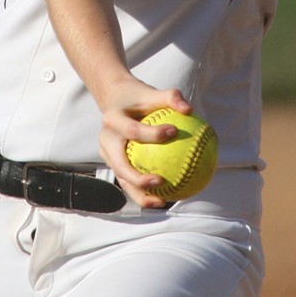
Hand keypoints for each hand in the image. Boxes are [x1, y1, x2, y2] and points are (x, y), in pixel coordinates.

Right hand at [95, 80, 192, 208]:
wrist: (116, 101)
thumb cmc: (140, 98)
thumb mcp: (153, 93)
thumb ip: (171, 97)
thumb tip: (189, 109)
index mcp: (112, 120)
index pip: (132, 130)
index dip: (152, 133)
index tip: (174, 132)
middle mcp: (106, 140)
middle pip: (120, 164)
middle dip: (138, 177)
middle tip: (161, 181)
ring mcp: (107, 155)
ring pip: (122, 179)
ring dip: (140, 194)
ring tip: (161, 202)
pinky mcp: (113, 164)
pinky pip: (129, 181)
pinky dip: (143, 192)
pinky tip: (164, 199)